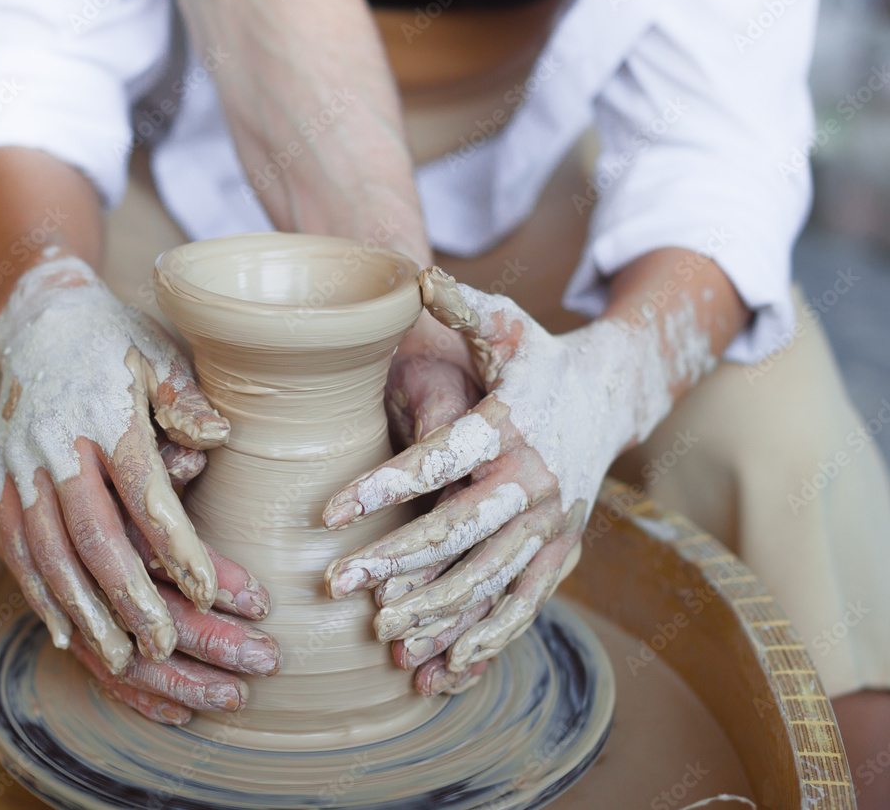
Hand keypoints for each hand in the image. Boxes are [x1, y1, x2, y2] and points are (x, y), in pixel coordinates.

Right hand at [0, 284, 279, 722]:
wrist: (41, 319)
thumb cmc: (116, 340)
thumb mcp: (161, 355)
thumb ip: (187, 402)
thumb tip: (218, 441)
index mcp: (106, 418)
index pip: (146, 494)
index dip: (178, 547)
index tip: (210, 592)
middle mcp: (58, 448)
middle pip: (93, 535)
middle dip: (129, 597)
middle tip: (164, 644)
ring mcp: (23, 465)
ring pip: (48, 552)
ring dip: (83, 609)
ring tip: (117, 655)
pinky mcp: (4, 477)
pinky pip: (18, 545)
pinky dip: (39, 591)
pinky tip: (64, 627)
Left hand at [324, 268, 668, 692]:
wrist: (612, 394)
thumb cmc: (540, 358)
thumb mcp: (505, 326)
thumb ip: (461, 305)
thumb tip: (412, 272)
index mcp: (512, 424)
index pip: (440, 459)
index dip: (384, 486)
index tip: (329, 513)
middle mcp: (536, 480)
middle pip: (460, 530)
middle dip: (397, 561)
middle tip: (337, 585)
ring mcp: (554, 523)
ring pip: (492, 578)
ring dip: (437, 611)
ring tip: (384, 635)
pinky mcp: (563, 551)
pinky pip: (525, 604)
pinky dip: (488, 638)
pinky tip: (446, 668)